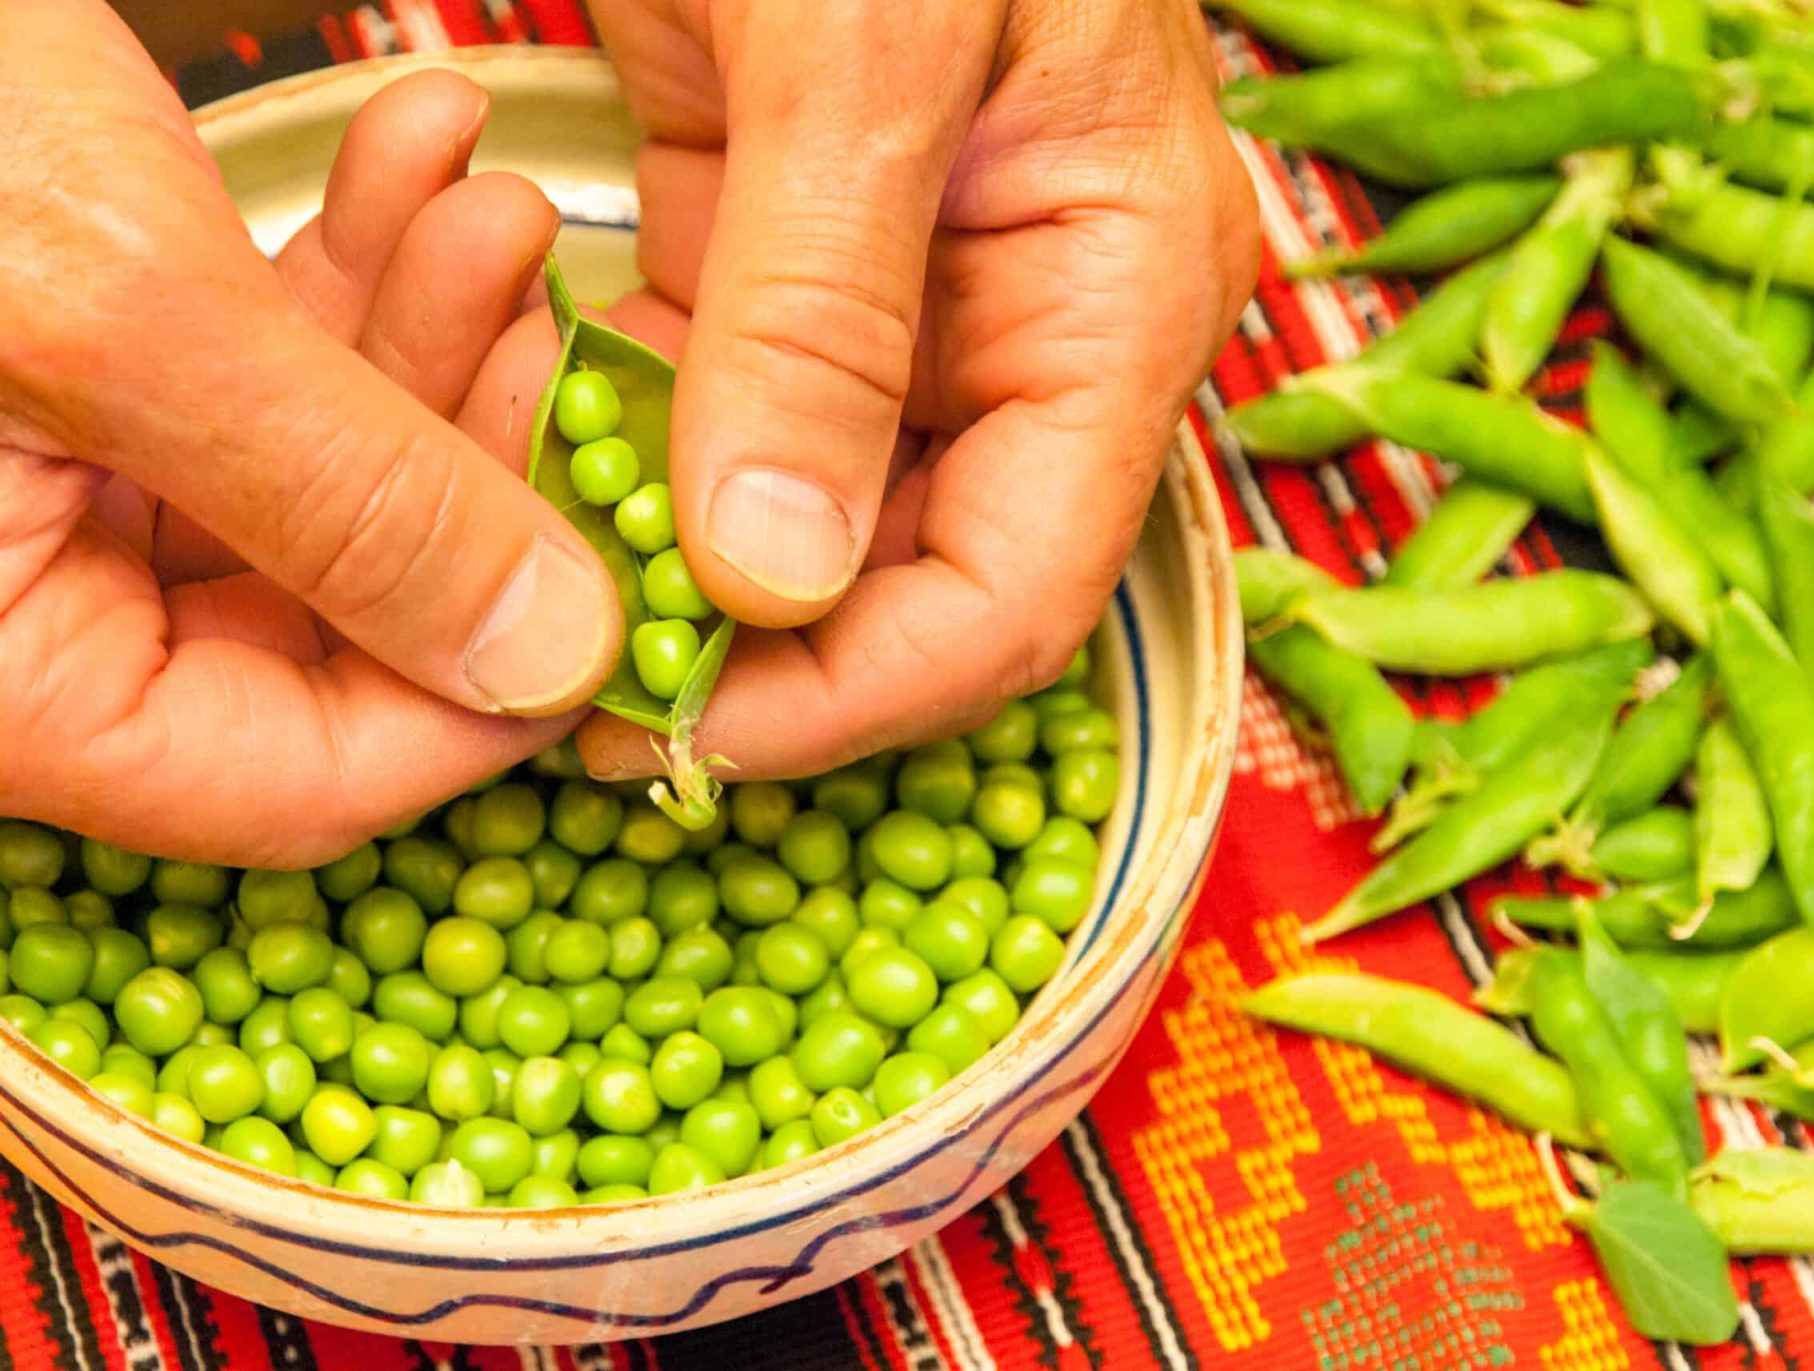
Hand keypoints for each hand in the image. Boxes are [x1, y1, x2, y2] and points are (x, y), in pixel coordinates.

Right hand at [0, 5, 619, 864]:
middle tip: (548, 317)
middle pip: (348, 619)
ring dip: (432, 335)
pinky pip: (263, 377)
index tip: (618, 574)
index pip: (308, 778)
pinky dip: (353, 272)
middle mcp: (32, 619)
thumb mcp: (121, 316)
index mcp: (9, 684)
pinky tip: (419, 159)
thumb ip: (352, 506)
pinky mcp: (88, 388)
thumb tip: (553, 656)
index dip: (489, 693)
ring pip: (328, 483)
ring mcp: (59, 500)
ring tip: (495, 205)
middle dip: (471, 457)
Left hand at [569, 0, 1258, 778]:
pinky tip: (543, 480)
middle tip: (589, 700)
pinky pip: (725, 415)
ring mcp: (918, 301)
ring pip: (814, 518)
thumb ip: (822, 315)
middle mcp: (1038, 323)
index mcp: (1118, 290)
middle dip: (764, 656)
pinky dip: (635, 463)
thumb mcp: (857, 51)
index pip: (1022, 589)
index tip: (683, 727)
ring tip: (545, 602)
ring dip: (683, 574)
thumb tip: (771, 574)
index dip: (859, 693)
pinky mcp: (795, 263)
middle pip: (922, 581)